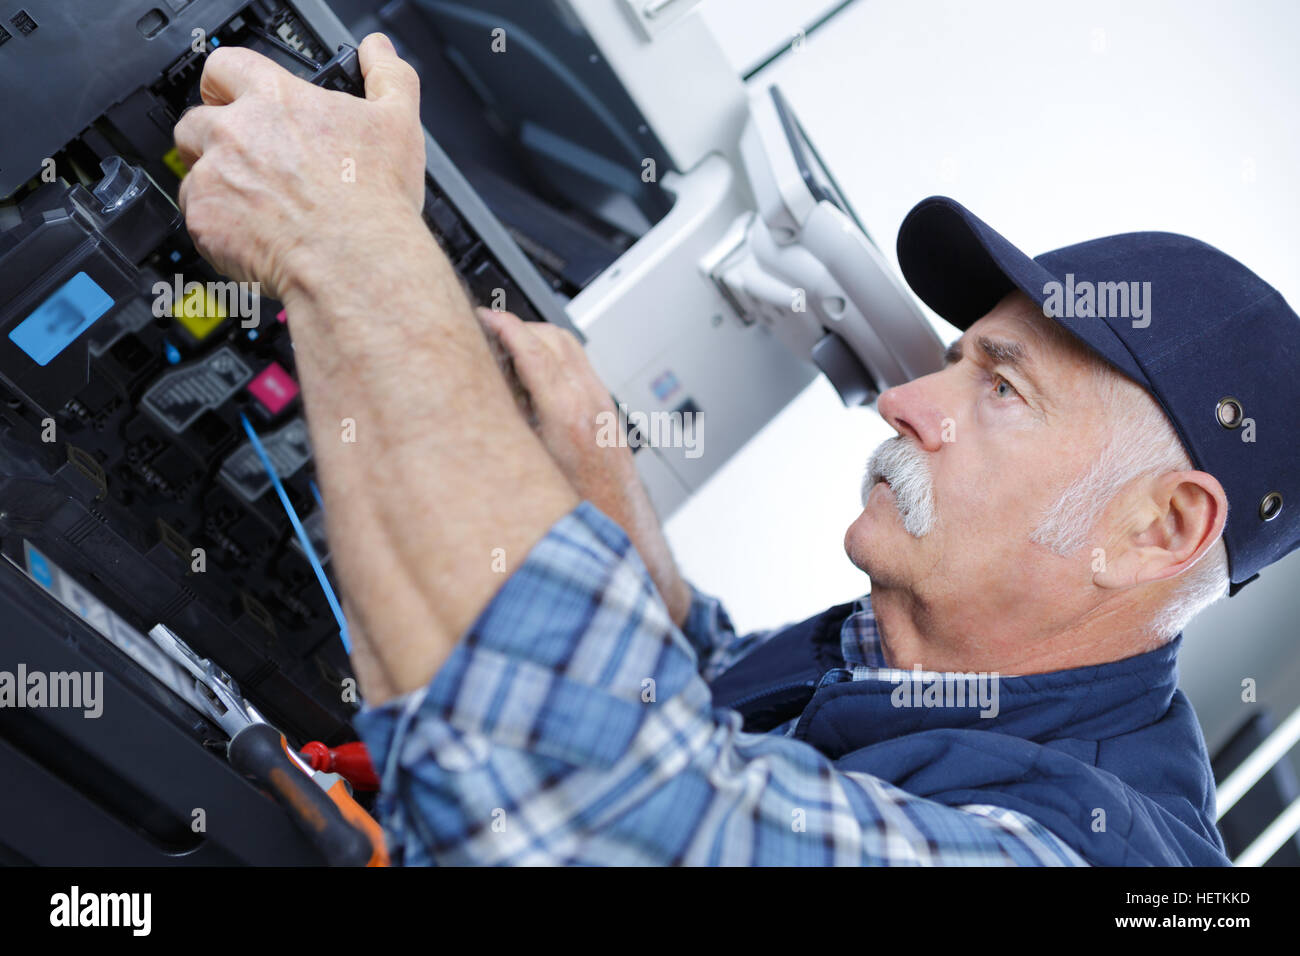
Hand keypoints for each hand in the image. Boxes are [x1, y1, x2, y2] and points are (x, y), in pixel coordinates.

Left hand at [173, 33, 425, 299]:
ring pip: (192, 172)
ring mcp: (213, 176)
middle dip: (215, 140)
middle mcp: (235, 132)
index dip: (228, 83)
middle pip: (196, 121)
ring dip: (213, 185)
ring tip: (253, 208)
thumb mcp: (398, 123)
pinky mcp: (204, 220)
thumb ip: (387, 75)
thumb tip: (378, 51)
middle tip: (248, 165)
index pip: (225, 66)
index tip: (234, 98)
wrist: (355, 263)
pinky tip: (252, 237)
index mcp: (275, 99)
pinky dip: (217, 228)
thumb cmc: (374, 200)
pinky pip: (195, 219)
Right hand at [477, 308, 691, 625]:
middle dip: (520, 326)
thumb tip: (474, 402)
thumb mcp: (529, 476)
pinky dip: (554, 359)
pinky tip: (533, 379)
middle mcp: (593, 407)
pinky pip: (580, 369)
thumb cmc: (578, 517)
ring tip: (507, 349)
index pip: (536, 350)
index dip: (505, 326)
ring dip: (539, 340)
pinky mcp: (609, 414)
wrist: (625, 537)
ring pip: (572, 349)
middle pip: (556, 339)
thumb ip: (506, 432)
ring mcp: (605, 407)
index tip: (483, 316)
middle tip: (488, 329)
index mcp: (569, 419)